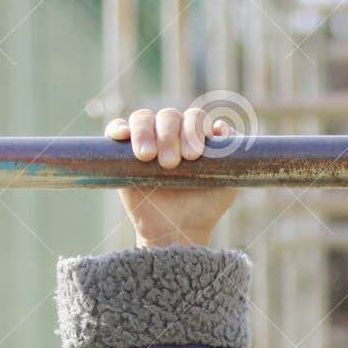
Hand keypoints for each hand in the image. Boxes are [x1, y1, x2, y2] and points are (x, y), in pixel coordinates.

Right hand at [106, 104, 240, 247]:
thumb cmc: (204, 208)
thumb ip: (231, 158)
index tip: (193, 156)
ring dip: (144, 132)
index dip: (193, 130)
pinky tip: (122, 136)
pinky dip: (118, 128)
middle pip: (168, 116)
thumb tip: (222, 129)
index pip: (194, 118)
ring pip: (142, 118)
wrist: (176, 232)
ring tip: (147, 157)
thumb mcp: (226, 185)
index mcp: (195, 136)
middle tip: (171, 164)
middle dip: (169, 136)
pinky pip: (117, 129)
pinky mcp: (123, 152)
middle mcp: (171, 134)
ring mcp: (146, 140)